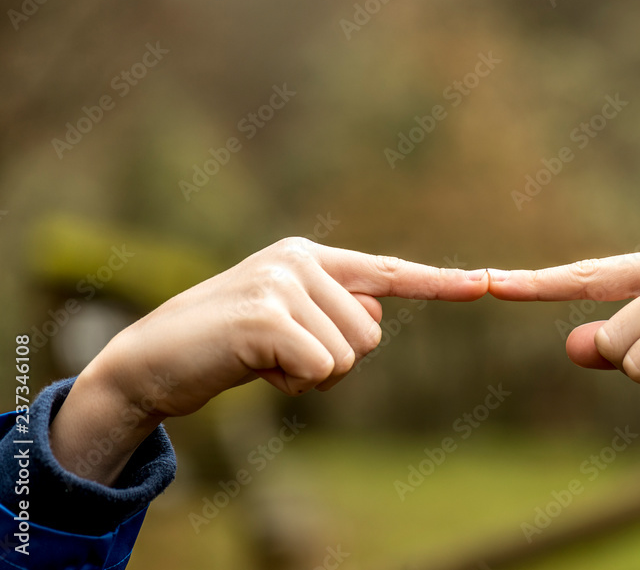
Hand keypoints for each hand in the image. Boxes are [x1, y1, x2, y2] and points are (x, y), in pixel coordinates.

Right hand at [51, 238, 488, 483]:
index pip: (388, 273)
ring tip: (261, 359)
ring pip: (349, 356)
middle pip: (371, 335)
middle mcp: (300, 259)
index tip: (488, 283)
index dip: (440, 283)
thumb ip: (335, 315)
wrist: (149, 363)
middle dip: (332, 362)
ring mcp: (282, 282)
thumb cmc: (225, 348)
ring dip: (309, 375)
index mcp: (309, 257)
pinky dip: (292, 384)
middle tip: (277, 356)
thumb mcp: (287, 327)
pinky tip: (252, 368)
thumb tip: (376, 313)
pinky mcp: (266, 314)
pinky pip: (322, 369)